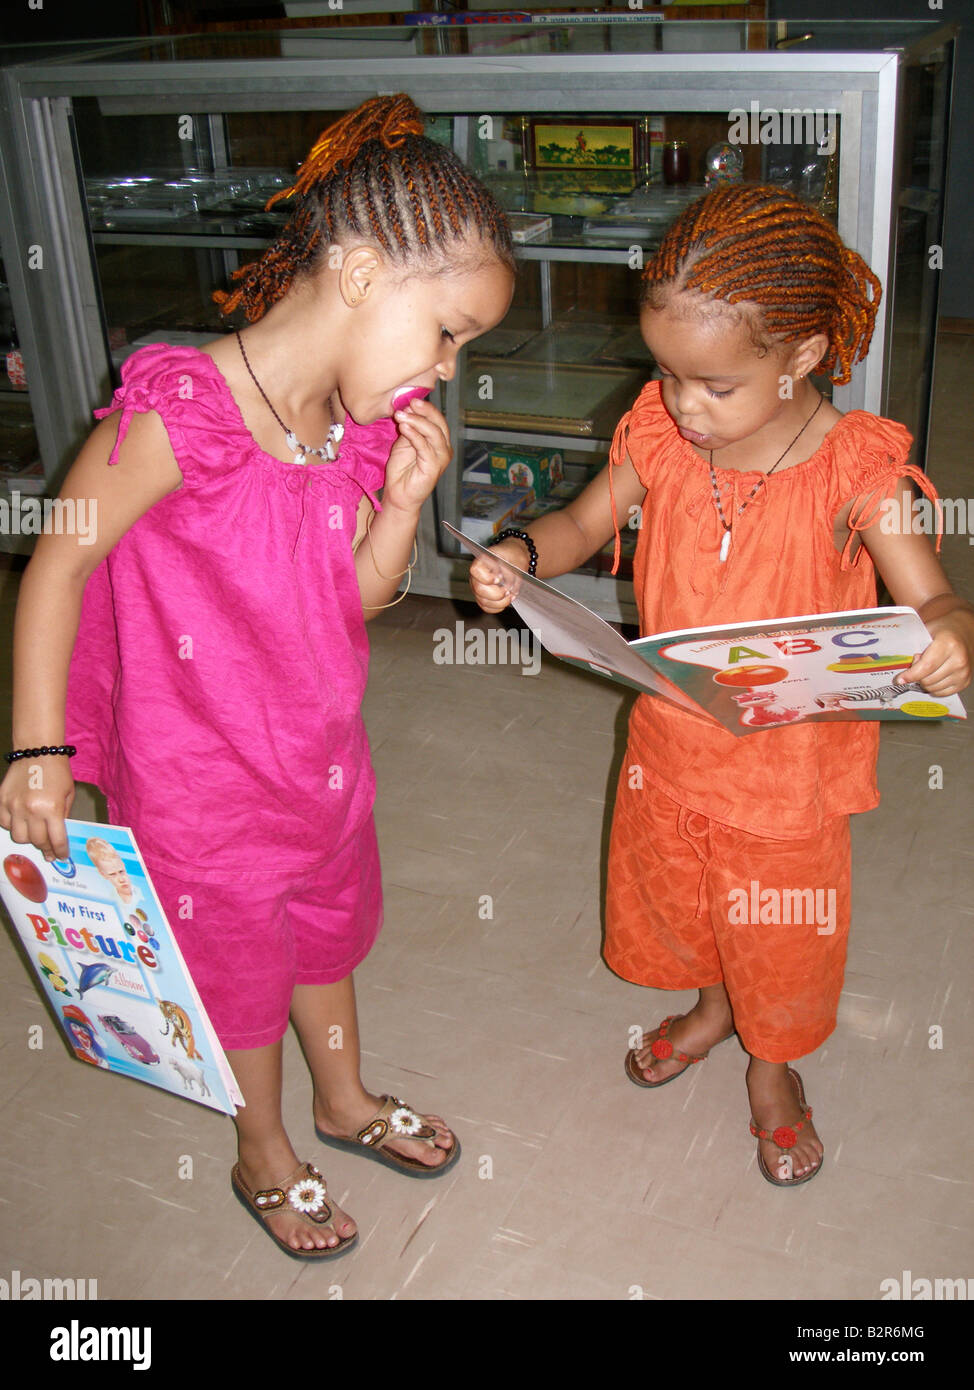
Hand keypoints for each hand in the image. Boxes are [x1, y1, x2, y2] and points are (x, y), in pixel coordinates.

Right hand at [0, 757, 74, 860]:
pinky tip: (21, 823)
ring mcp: (14, 806)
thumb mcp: (68, 795)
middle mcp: (31, 810)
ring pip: (19, 837)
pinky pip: (4, 824)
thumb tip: (58, 836)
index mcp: (52, 809)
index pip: (56, 840)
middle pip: (37, 841)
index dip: (60, 851)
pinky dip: (13, 826)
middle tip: (49, 851)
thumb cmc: (57, 772)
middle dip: (46, 848)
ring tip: (35, 834)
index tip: (61, 856)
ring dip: (28, 838)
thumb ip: (64, 816)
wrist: (37, 752)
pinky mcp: (2, 801)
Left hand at [382, 397, 452, 512]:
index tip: (411, 399)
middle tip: (410, 402)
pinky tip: (403, 427)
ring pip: (433, 433)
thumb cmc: (402, 471)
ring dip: (417, 421)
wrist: (399, 495)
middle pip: (439, 424)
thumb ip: (409, 428)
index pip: (437, 419)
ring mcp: (441, 458)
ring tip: (401, 415)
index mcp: (439, 441)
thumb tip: (407, 408)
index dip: (426, 408)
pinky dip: (414, 434)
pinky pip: (424, 446)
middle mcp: (444, 449)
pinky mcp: (433, 467)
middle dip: (424, 411)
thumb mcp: (404, 443)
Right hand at [468, 540, 527, 613]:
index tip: (499, 579)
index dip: (486, 577)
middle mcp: (477, 576)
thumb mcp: (515, 558)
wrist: (515, 562)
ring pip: (483, 601)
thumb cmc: (512, 557)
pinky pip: (487, 607)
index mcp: (482, 562)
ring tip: (511, 596)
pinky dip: (498, 607)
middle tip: (508, 590)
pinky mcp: (483, 597)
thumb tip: (507, 585)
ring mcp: (478, 587)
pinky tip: (506, 600)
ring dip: (500, 602)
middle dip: (496, 593)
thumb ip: (511, 570)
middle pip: (479, 589)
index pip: (475, 570)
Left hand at [896, 607, 973, 696]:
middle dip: (917, 676)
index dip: (911, 675)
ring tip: (926, 670)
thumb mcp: (927, 630)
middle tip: (917, 665)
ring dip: (925, 682)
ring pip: (934, 688)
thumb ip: (914, 646)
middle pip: (928, 680)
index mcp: (948, 644)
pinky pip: (942, 693)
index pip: (926, 666)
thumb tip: (899, 664)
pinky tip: (933, 676)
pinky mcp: (965, 681)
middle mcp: (959, 659)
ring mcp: (963, 672)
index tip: (900, 679)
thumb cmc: (944, 631)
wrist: (964, 632)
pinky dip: (934, 687)